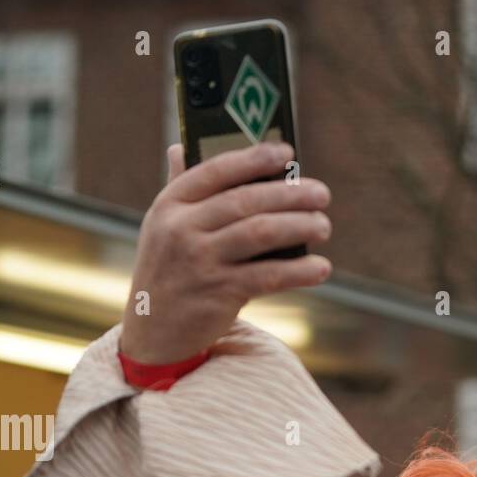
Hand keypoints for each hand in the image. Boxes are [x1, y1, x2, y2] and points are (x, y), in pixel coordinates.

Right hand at [119, 141, 332, 363]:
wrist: (153, 331)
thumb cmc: (168, 271)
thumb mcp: (162, 227)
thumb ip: (178, 188)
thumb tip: (183, 146)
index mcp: (169, 204)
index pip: (216, 170)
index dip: (254, 158)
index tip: (288, 153)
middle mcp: (181, 229)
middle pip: (245, 201)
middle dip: (290, 194)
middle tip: (322, 194)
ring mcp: (199, 262)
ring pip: (260, 233)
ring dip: (299, 227)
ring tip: (323, 226)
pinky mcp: (218, 293)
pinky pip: (267, 276)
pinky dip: (298, 271)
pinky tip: (321, 268)